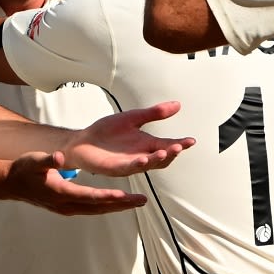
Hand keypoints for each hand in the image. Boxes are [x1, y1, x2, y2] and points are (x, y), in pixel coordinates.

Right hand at [2, 150, 148, 214]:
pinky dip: (106, 205)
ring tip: (137, 202)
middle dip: (121, 204)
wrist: (9, 184)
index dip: (109, 196)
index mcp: (61, 193)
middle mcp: (66, 205)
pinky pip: (91, 208)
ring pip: (97, 209)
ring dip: (117, 207)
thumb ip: (48, 159)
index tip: (126, 195)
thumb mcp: (34, 160)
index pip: (90, 196)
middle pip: (99, 207)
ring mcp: (66, 209)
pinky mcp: (66, 208)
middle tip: (142, 201)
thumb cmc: (23, 169)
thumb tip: (60, 156)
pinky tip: (118, 201)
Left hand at [63, 100, 194, 176]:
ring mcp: (130, 164)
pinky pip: (129, 168)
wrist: (82, 141)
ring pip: (148, 165)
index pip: (168, 145)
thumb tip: (177, 105)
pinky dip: (138, 164)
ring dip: (157, 159)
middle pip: (162, 158)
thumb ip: (154, 113)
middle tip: (179, 146)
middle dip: (172, 153)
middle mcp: (142, 155)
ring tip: (165, 151)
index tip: (191, 141)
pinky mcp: (116, 168)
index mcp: (147, 144)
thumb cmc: (106, 132)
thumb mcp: (133, 118)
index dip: (180, 144)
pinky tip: (144, 159)